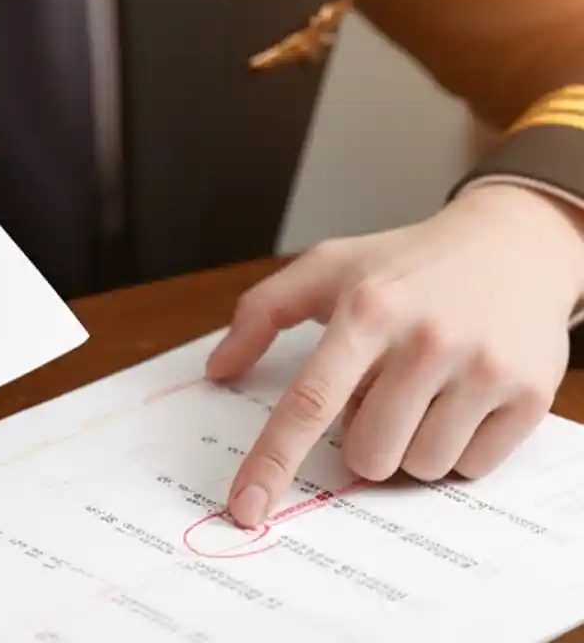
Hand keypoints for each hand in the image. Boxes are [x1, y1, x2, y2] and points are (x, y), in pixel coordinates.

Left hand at [207, 184, 583, 527]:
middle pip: (366, 454)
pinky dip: (457, 445)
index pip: (309, 402)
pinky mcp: (529, 393)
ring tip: (422, 390)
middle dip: (363, 438)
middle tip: (380, 392)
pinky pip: (470, 467)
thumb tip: (217, 369)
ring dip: (410, 442)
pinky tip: (462, 397)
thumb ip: (261, 313)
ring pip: (419, 466)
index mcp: (366, 309)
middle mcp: (426, 339)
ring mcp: (483, 368)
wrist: (514, 242)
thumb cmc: (406, 264)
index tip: (246, 506)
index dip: (273, 462)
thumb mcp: (328, 267)